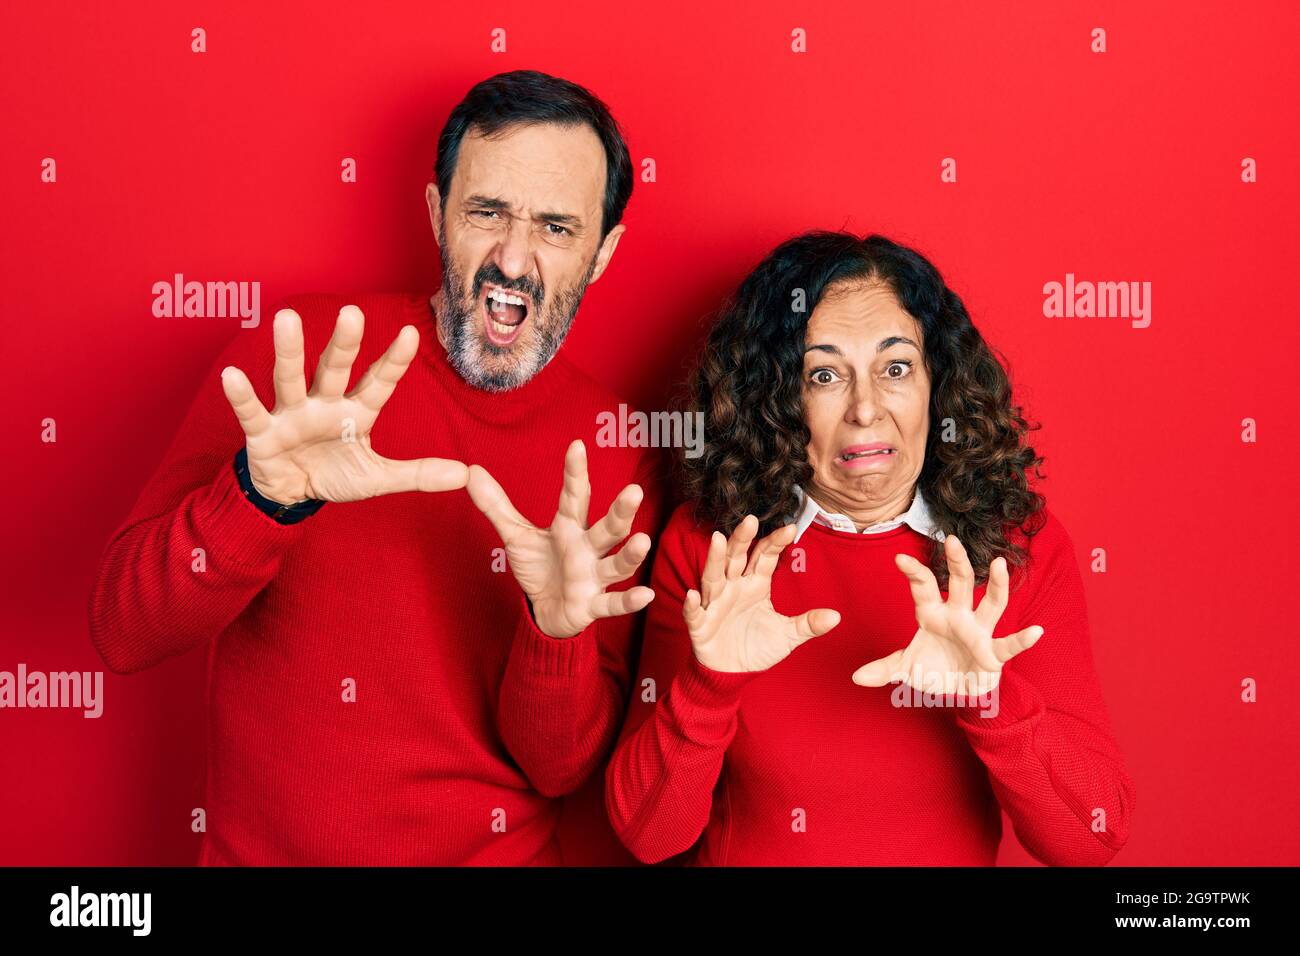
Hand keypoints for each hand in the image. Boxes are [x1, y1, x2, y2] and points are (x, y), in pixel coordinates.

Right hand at [220, 305, 468, 502]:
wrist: (291, 494)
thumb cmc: (335, 474)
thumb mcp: (379, 478)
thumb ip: (418, 474)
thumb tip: (464, 474)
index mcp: (356, 412)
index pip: (379, 382)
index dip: (394, 361)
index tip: (411, 333)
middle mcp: (325, 404)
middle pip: (335, 369)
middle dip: (344, 344)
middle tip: (352, 313)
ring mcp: (293, 415)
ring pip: (292, 378)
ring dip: (290, 351)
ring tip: (287, 319)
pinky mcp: (264, 433)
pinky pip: (252, 412)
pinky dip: (242, 396)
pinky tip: (233, 375)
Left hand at [466, 439, 653, 638]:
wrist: (547, 612)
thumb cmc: (540, 567)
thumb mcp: (516, 536)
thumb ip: (496, 506)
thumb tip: (470, 472)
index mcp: (570, 527)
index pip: (575, 496)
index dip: (575, 472)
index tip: (577, 446)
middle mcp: (588, 547)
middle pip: (608, 527)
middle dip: (621, 511)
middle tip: (634, 490)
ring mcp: (594, 576)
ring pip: (616, 563)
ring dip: (630, 554)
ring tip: (642, 541)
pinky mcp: (593, 605)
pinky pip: (613, 603)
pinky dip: (629, 601)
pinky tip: (645, 595)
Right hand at [684, 515, 839, 672]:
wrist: (733, 673)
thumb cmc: (757, 647)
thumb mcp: (787, 636)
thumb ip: (808, 624)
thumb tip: (836, 617)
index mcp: (755, 585)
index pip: (765, 557)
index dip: (775, 543)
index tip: (790, 528)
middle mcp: (734, 588)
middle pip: (736, 558)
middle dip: (742, 539)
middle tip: (751, 520)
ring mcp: (715, 604)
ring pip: (713, 577)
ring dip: (714, 558)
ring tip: (717, 539)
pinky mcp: (700, 624)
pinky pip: (694, 613)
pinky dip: (692, 605)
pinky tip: (692, 595)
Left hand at [851, 535, 1042, 695]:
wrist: (959, 692)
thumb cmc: (934, 670)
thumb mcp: (906, 670)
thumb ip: (884, 669)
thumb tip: (856, 677)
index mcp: (933, 614)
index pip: (923, 588)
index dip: (913, 573)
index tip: (899, 559)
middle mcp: (958, 616)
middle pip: (959, 583)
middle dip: (956, 562)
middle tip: (951, 540)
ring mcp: (979, 632)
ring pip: (990, 604)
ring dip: (996, 585)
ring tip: (1001, 563)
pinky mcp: (994, 654)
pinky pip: (1009, 644)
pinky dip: (1023, 640)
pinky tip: (1037, 631)